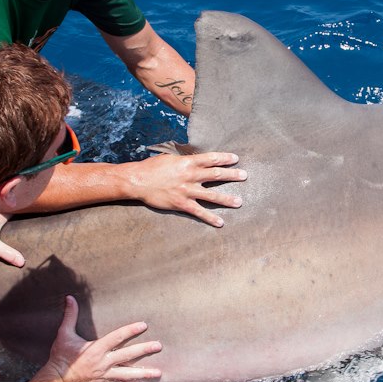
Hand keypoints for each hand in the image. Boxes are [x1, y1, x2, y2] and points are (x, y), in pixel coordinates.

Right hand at [44, 296, 161, 381]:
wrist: (57, 378)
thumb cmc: (61, 354)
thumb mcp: (64, 334)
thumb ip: (70, 316)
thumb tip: (69, 298)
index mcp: (96, 349)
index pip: (116, 338)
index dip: (130, 331)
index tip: (143, 325)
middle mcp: (103, 362)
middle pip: (127, 356)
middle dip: (144, 350)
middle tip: (158, 346)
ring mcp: (104, 374)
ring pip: (127, 375)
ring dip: (143, 374)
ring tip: (157, 373)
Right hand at [129, 151, 246, 226]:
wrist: (138, 180)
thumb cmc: (152, 167)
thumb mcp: (171, 158)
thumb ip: (185, 160)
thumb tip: (196, 159)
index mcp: (188, 162)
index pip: (211, 158)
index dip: (225, 158)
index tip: (235, 158)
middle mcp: (190, 175)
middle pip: (216, 174)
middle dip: (232, 175)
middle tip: (244, 176)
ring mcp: (187, 191)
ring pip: (212, 195)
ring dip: (227, 199)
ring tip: (239, 202)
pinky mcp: (181, 204)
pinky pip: (199, 212)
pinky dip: (211, 218)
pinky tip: (221, 223)